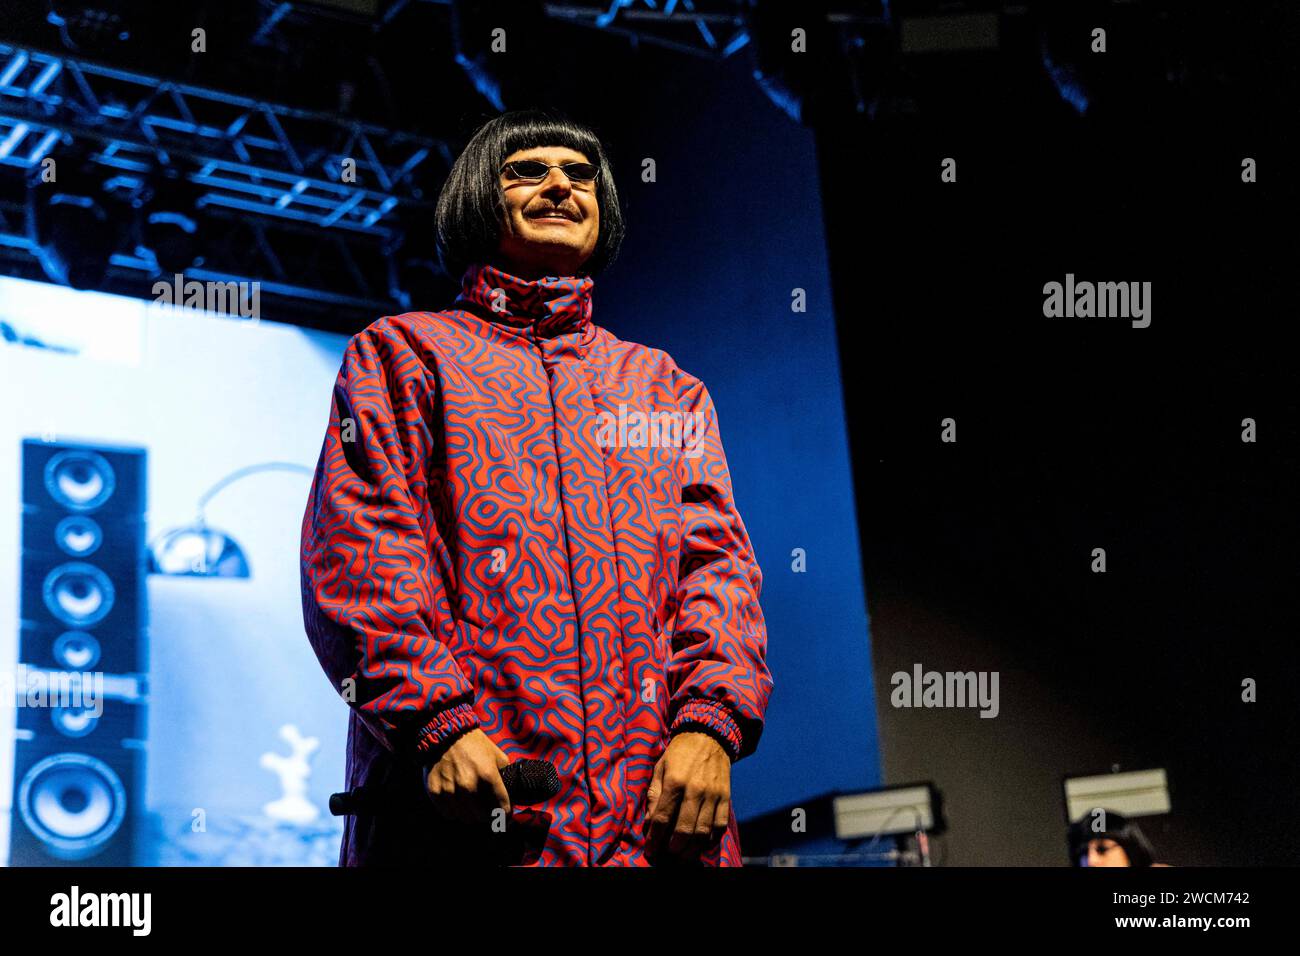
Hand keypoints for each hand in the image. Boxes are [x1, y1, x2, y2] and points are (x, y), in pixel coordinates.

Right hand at [422, 728, 511, 827]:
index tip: (505, 815)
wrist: (446, 733)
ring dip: (470, 814)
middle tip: (487, 808)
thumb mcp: (498, 756)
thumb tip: (512, 794)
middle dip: (488, 815)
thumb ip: (506, 776)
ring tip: (472, 803)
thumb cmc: (475, 744)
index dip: (506, 814)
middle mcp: (469, 786)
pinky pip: (448, 814)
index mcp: (488, 776)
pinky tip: (457, 801)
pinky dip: (454, 811)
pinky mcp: (435, 792)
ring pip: (465, 818)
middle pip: (483, 818)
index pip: (502, 810)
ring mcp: (451, 791)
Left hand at [643, 732, 731, 862]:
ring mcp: (713, 795)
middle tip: (667, 854)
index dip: (654, 838)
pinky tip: (702, 844)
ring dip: (692, 849)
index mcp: (675, 781)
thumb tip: (649, 821)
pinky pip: (720, 825)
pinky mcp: (726, 797)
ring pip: (704, 832)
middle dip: (674, 848)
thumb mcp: (660, 767)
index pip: (662, 818)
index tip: (650, 849)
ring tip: (683, 855)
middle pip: (684, 829)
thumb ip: (653, 794)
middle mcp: (695, 789)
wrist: (709, 734)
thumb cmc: (680, 752)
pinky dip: (712, 840)